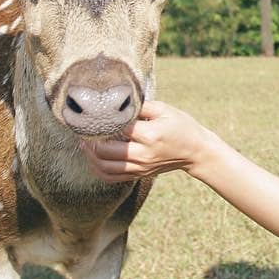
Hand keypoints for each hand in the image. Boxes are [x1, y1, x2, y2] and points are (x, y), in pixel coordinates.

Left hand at [80, 99, 222, 182]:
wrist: (196, 151)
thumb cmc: (181, 126)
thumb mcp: (164, 109)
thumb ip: (140, 106)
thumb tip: (118, 101)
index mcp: (149, 135)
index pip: (117, 129)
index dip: (102, 122)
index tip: (92, 114)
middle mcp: (143, 154)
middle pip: (105, 152)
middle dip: (90, 142)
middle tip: (82, 131)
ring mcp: (140, 167)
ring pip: (105, 168)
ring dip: (91, 157)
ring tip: (84, 145)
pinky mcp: (139, 174)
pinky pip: (112, 177)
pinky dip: (99, 170)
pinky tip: (94, 160)